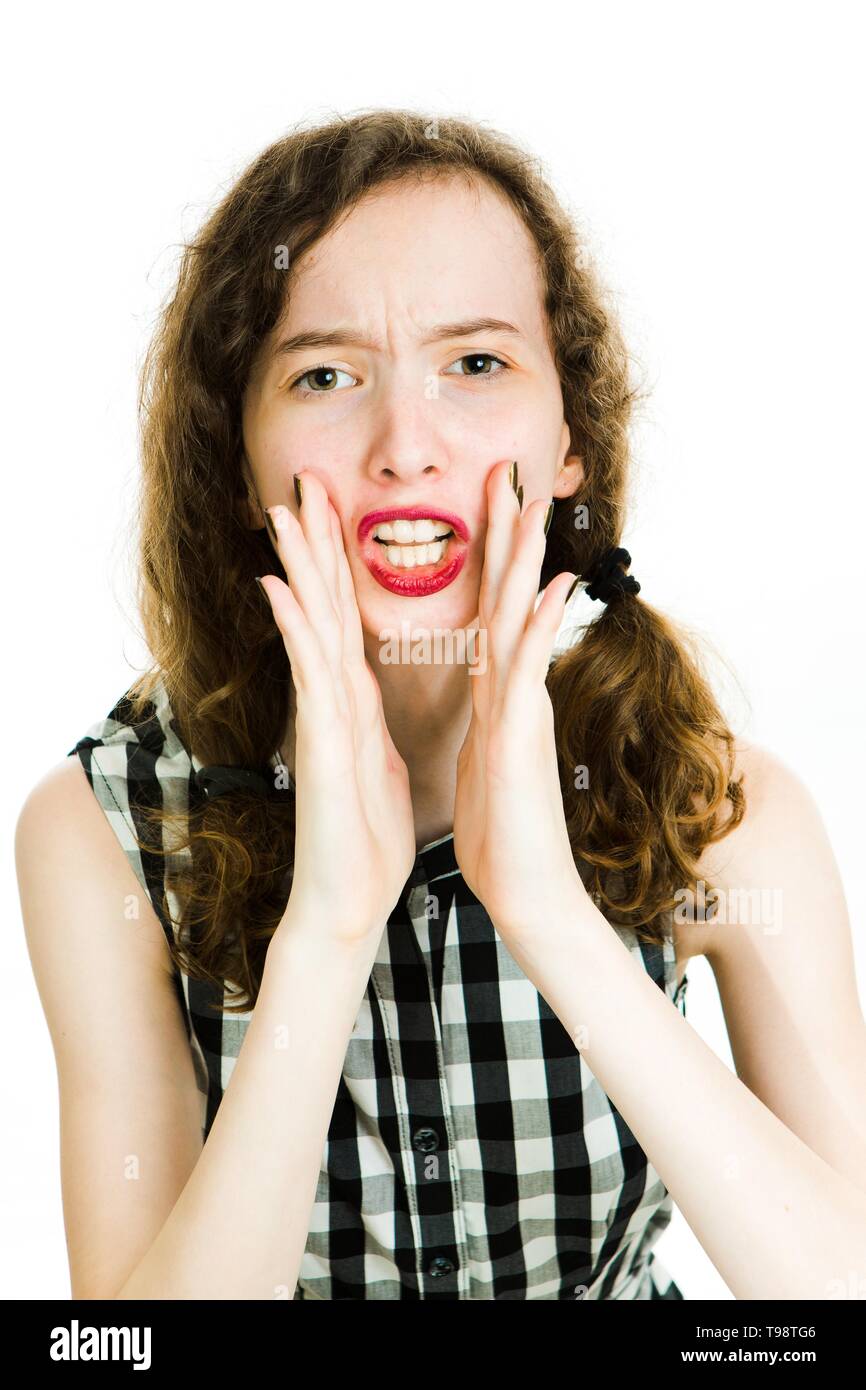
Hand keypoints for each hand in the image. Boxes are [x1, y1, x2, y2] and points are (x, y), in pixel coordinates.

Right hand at [258, 471, 416, 942]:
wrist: (347, 904)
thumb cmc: (365, 841)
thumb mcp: (379, 767)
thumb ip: (367, 724)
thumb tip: (361, 695)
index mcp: (355, 704)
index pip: (346, 618)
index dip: (339, 563)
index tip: (334, 509)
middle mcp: (334, 702)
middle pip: (323, 608)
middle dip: (314, 545)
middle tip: (301, 482)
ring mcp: (323, 722)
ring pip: (312, 630)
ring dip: (299, 569)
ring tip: (284, 512)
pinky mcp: (321, 748)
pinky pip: (311, 681)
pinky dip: (298, 633)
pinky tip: (280, 590)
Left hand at [453, 460, 584, 944]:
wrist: (525, 894)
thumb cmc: (504, 835)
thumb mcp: (486, 760)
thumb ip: (494, 715)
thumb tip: (495, 686)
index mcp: (495, 695)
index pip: (487, 609)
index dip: (486, 556)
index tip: (484, 504)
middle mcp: (512, 692)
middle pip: (507, 597)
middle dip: (507, 533)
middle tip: (508, 471)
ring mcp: (521, 712)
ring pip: (518, 621)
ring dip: (522, 561)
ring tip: (529, 503)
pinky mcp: (522, 740)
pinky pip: (526, 675)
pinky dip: (535, 630)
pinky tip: (548, 589)